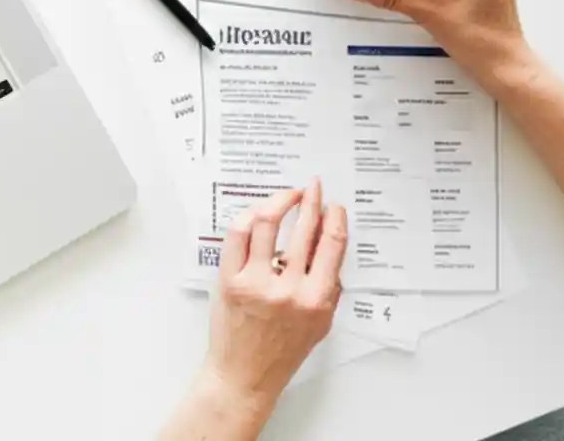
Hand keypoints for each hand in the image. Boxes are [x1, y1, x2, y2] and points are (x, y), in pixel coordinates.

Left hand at [204, 180, 347, 406]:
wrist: (245, 375)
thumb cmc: (282, 351)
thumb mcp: (321, 324)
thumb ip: (329, 287)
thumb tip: (330, 247)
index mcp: (316, 300)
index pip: (332, 245)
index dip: (335, 218)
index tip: (334, 206)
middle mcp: (288, 289)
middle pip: (303, 229)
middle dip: (310, 200)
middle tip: (312, 187)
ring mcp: (256, 282)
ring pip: (267, 223)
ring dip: (280, 201)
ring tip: (286, 196)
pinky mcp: (229, 280)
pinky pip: (238, 235)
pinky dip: (249, 216)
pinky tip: (258, 212)